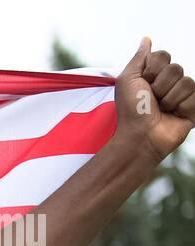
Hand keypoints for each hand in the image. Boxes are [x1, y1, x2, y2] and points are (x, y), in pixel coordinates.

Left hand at [114, 38, 194, 163]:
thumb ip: (139, 58)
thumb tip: (146, 39)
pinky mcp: (193, 107)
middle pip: (176, 68)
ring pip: (187, 82)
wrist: (140, 136)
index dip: (151, 70)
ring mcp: (182, 95)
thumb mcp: (127, 80)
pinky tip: (173, 116)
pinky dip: (181, 107)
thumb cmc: (130, 110)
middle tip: (151, 100)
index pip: (163, 56)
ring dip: (170, 98)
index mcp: (154, 74)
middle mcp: (169, 82)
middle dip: (160, 86)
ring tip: (161, 110)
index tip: (142, 84)